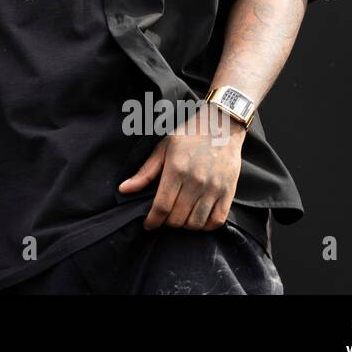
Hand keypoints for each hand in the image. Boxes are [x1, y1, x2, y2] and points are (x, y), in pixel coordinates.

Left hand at [117, 106, 245, 230]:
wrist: (222, 125)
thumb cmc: (189, 135)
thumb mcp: (163, 149)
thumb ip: (145, 172)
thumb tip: (123, 189)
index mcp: (177, 169)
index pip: (162, 207)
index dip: (153, 220)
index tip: (148, 224)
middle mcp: (196, 181)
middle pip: (178, 218)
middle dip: (167, 222)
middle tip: (164, 216)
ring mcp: (214, 188)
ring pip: (196, 223)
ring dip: (185, 225)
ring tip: (180, 216)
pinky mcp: (228, 192)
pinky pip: (216, 221)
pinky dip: (205, 226)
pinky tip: (198, 218)